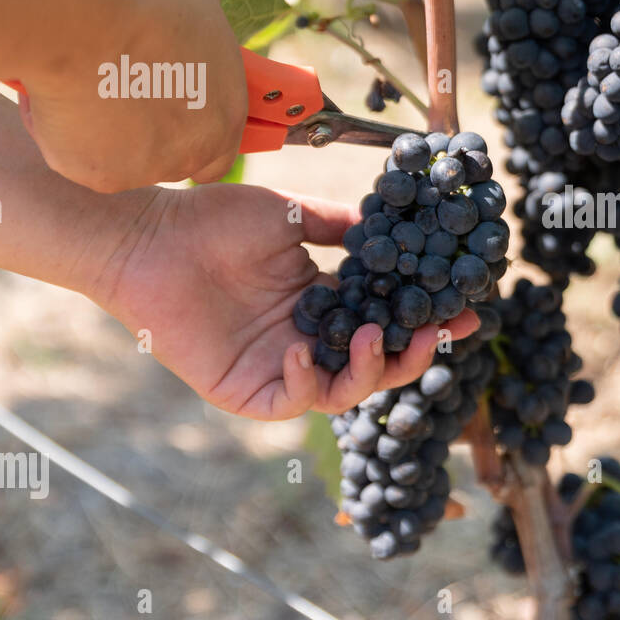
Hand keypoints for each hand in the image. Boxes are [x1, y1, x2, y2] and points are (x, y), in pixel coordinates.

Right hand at [18, 0, 246, 192]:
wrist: (86, 16)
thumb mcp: (198, 1)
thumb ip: (201, 34)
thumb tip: (187, 25)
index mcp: (226, 117)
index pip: (219, 153)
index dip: (193, 135)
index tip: (167, 113)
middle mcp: (191, 153)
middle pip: (167, 157)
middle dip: (143, 132)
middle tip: (115, 92)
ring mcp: (143, 169)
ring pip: (117, 156)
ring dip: (100, 129)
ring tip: (79, 80)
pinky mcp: (95, 173)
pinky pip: (72, 153)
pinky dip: (57, 127)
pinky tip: (50, 89)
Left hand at [87, 182, 479, 419]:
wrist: (151, 236)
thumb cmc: (214, 220)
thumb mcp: (292, 217)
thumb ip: (340, 225)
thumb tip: (390, 226)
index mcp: (320, 302)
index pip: (386, 320)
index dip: (426, 319)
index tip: (469, 309)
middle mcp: (306, 339)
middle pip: (375, 365)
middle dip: (413, 354)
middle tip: (436, 334)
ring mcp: (277, 368)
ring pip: (342, 392)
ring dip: (368, 370)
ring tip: (375, 336)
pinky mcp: (245, 391)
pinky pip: (290, 402)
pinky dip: (304, 383)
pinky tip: (300, 351)